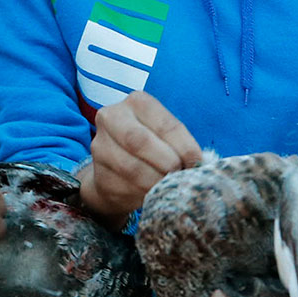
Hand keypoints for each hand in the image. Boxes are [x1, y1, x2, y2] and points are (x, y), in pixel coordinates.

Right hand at [77, 91, 200, 219]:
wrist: (117, 169)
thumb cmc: (151, 148)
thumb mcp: (166, 137)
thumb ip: (180, 144)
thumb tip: (199, 164)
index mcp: (136, 102)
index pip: (164, 124)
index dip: (184, 146)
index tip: (196, 163)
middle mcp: (112, 117)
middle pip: (139, 141)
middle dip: (167, 162)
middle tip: (179, 175)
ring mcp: (100, 146)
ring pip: (132, 168)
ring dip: (156, 182)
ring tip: (169, 186)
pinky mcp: (98, 173)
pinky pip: (125, 188)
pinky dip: (144, 194)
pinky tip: (152, 194)